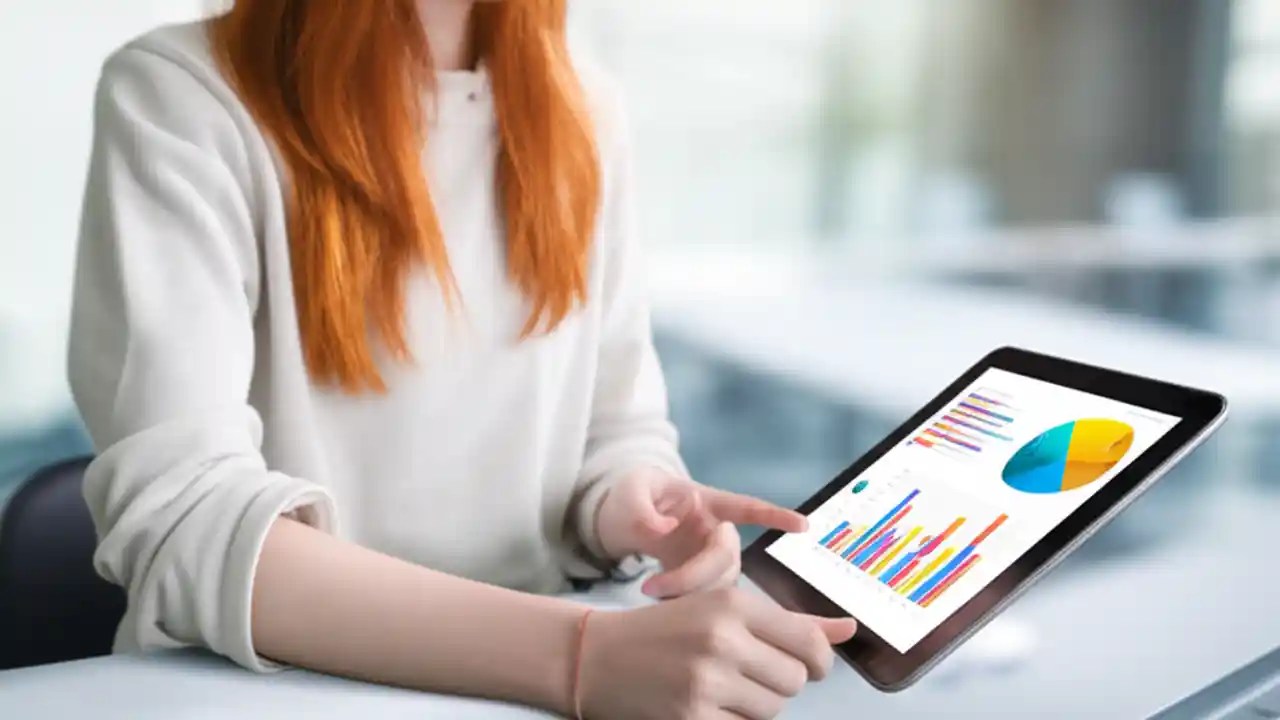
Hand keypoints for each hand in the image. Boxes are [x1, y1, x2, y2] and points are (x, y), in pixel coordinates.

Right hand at [578, 587, 857, 719]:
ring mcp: (706, 682)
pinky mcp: (691, 718)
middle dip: (778, 682)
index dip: (819, 661)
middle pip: (794, 681)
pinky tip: (706, 706)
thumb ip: (790, 622)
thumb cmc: (667, 630)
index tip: (810, 666)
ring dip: (755, 706)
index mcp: (732, 605)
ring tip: (721, 688)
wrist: (597, 656)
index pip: (809, 641)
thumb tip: (849, 629)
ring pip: (772, 710)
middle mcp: (722, 639)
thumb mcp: (723, 610)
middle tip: (745, 673)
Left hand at [595, 468, 807, 598]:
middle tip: (651, 586)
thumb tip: (665, 527)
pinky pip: (703, 600)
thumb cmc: (633, 496)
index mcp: (707, 501)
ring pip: (720, 586)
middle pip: (727, 559)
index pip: (746, 507)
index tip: (804, 526)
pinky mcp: (701, 583)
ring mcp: (712, 559)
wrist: (624, 520)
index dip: (775, 516)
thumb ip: (643, 508)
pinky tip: (656, 598)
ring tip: (649, 589)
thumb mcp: (630, 491)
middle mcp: (717, 532)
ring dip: (689, 594)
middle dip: (695, 577)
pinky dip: (681, 604)